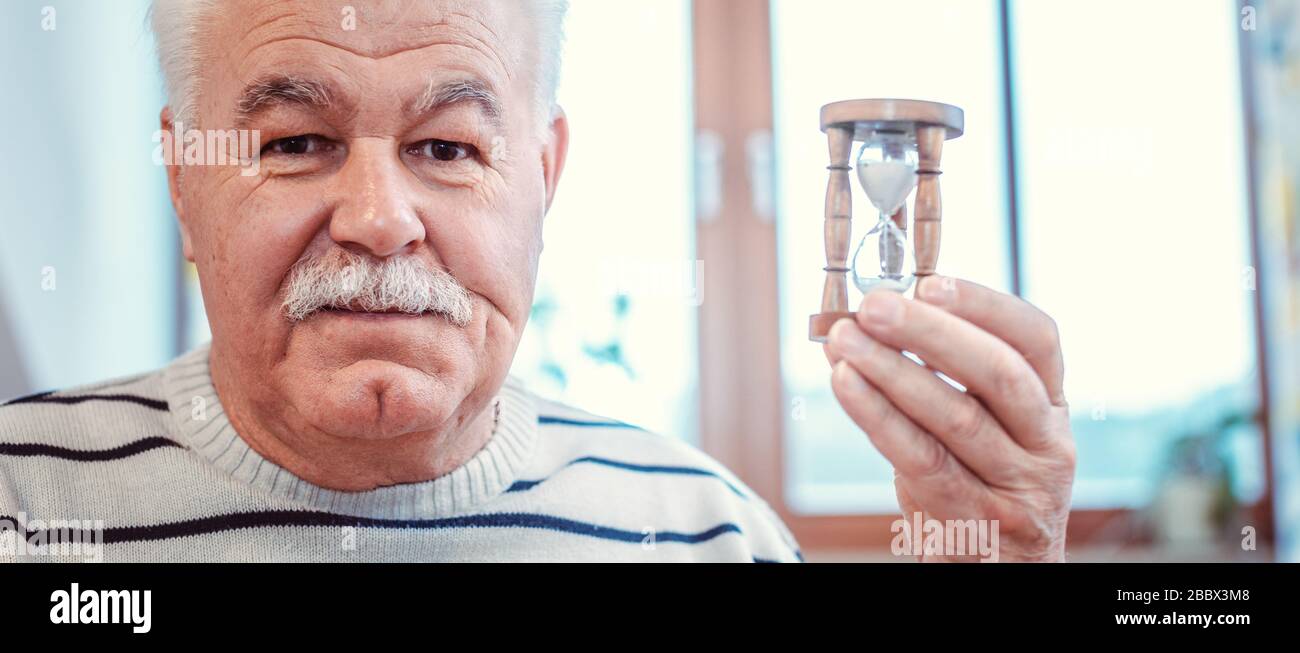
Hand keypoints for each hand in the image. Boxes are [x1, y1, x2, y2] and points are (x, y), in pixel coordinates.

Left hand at [824, 275, 1074, 561]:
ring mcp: (1017, 486)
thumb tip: (865, 319)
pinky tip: (845, 384)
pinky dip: (879, 417)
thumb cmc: (978, 488)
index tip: (929, 282)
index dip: (985, 305)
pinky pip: (922, 460)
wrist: (998, 573)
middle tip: (874, 305)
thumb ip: (938, 376)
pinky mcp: (977, 520)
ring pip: (956, 417)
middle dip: (930, 332)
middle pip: (998, 374)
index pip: (1037, 339)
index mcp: (1050, 406)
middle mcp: (1046, 443)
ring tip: (843, 339)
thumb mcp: (983, 430)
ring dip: (892, 371)